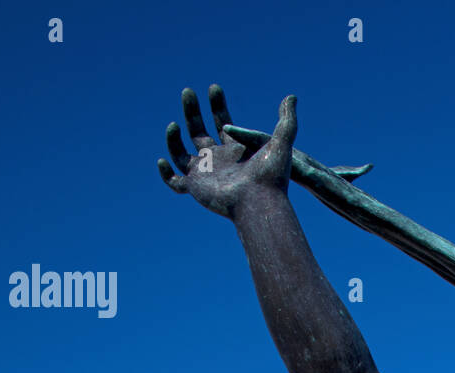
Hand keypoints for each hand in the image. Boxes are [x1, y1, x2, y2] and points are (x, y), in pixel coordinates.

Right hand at [156, 85, 296, 218]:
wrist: (260, 202)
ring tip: (174, 123)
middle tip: (188, 91)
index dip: (217, 105)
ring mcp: (205, 174)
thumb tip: (292, 96)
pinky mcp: (195, 187)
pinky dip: (165, 173)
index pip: (222, 122)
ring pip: (181, 154)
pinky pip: (174, 182)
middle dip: (192, 111)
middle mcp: (218, 160)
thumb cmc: (271, 177)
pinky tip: (162, 158)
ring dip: (174, 138)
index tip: (214, 88)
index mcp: (235, 149)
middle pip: (198, 131)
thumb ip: (287, 119)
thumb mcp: (282, 141)